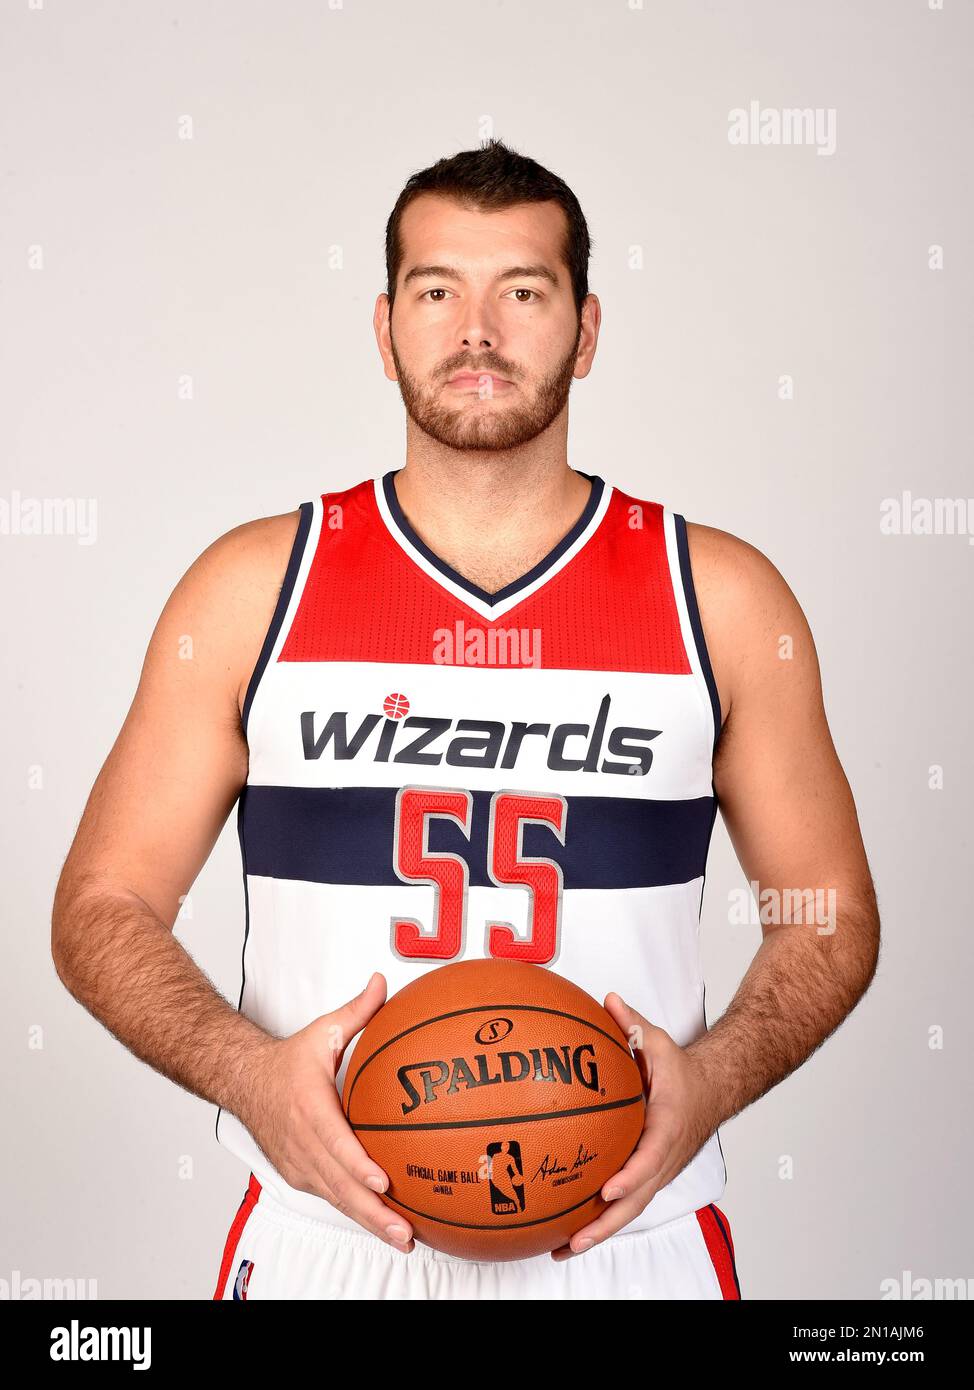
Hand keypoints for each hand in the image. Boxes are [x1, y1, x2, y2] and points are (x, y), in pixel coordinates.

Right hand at [237, 973, 413, 1252]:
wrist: (241, 1081)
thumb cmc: (287, 1060)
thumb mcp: (323, 1031)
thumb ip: (358, 1010)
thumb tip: (384, 982)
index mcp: (309, 1108)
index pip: (335, 1142)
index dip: (358, 1165)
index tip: (384, 1182)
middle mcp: (302, 1142)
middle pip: (339, 1184)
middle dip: (372, 1211)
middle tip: (404, 1231)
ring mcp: (298, 1163)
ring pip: (336, 1198)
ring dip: (367, 1220)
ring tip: (401, 1238)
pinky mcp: (298, 1175)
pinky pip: (330, 1197)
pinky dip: (355, 1212)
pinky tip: (382, 1224)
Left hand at [551, 992, 719, 1259]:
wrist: (713, 1091)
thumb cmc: (681, 1070)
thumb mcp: (660, 1043)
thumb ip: (633, 1024)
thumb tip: (608, 999)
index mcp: (666, 1128)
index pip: (650, 1158)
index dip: (630, 1176)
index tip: (608, 1188)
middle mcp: (663, 1158)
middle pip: (635, 1200)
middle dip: (605, 1223)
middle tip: (573, 1239)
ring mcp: (657, 1172)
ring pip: (629, 1209)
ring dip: (598, 1231)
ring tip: (561, 1249)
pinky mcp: (649, 1176)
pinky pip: (625, 1202)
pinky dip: (600, 1218)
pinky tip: (567, 1229)